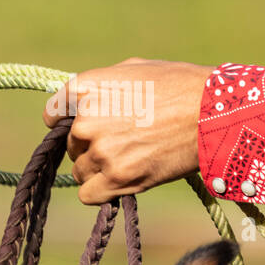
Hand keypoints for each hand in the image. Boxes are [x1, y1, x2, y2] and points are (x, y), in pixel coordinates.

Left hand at [43, 58, 212, 204]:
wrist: (211, 112)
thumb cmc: (180, 86)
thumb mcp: (136, 70)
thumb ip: (104, 86)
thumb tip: (88, 103)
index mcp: (87, 88)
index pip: (53, 113)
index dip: (65, 123)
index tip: (79, 130)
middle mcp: (86, 119)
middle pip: (71, 145)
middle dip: (90, 147)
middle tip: (122, 144)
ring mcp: (101, 150)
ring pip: (80, 171)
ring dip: (98, 170)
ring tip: (128, 161)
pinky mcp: (117, 178)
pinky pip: (89, 194)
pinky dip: (101, 192)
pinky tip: (120, 183)